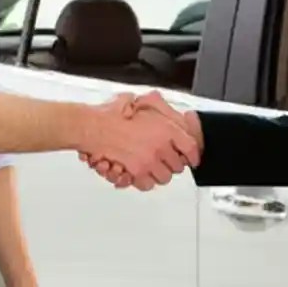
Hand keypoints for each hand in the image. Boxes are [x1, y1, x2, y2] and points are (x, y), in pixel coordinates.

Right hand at [78, 91, 199, 190]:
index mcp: (165, 128)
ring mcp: (149, 161)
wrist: (94, 127)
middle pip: (178, 165)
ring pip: (164, 177)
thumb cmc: (112, 114)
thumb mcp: (141, 102)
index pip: (191, 146)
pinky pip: (148, 184)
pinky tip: (142, 173)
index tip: (193, 158)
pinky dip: (145, 181)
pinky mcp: (136, 172)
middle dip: (172, 162)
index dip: (193, 154)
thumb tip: (170, 114)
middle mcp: (160, 146)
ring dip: (159, 173)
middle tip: (166, 159)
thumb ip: (159, 108)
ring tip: (153, 166)